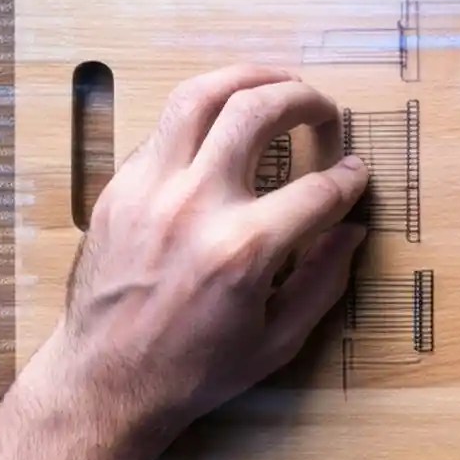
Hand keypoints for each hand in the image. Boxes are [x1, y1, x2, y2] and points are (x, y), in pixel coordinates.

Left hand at [48, 64, 368, 430]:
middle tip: (323, 109)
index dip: (349, 177)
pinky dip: (204, 116)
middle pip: (257, 111)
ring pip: (199, 95)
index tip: (356, 172)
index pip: (318, 189)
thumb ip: (325, 280)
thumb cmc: (195, 370)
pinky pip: (166, 128)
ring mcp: (149, 189)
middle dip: (304, 99)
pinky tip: (223, 127)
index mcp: (243, 250)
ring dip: (247, 77)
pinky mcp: (119, 188)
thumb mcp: (278, 340)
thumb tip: (352, 230)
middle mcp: (195, 206)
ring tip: (276, 81)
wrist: (104, 382)